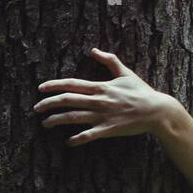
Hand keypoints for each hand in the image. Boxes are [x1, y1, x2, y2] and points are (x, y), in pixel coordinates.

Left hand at [34, 48, 178, 145]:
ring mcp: (102, 116)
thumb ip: (109, 60)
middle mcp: (98, 100)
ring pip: (73, 118)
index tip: (40, 88)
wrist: (157, 110)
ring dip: (56, 120)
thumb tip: (93, 50)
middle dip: (48, 104)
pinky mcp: (108, 129)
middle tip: (36, 108)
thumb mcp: (125, 73)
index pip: (71, 84)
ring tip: (45, 123)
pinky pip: (88, 135)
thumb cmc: (140, 91)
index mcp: (100, 87)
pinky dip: (77, 139)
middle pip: (67, 101)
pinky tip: (68, 142)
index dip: (54, 86)